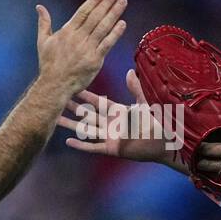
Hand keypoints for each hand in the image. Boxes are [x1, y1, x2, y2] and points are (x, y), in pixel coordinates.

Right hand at [35, 0, 127, 97]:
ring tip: (123, 2)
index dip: (95, 0)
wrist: (54, 85)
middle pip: (96, 16)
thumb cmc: (48, 64)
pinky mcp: (95, 60)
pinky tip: (122, 23)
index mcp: (67, 32)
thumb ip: (44, 22)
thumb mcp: (43, 41)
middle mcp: (78, 38)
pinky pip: (107, 44)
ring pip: (103, 27)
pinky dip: (115, 33)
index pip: (83, 11)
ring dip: (114, 13)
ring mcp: (87, 49)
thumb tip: (39, 7)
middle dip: (108, 2)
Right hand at [59, 68, 180, 164]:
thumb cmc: (158, 122)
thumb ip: (135, 88)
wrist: (165, 142)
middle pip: (87, 114)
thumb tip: (130, 71)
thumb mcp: (144, 103)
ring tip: (55, 119)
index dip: (84, 95)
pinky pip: (92, 147)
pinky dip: (80, 145)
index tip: (72, 86)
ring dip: (70, 124)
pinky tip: (67, 141)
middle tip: (57, 99)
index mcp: (118, 111)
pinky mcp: (111, 149)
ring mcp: (109, 136)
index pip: (97, 101)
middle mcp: (111, 123)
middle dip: (72, 107)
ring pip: (85, 129)